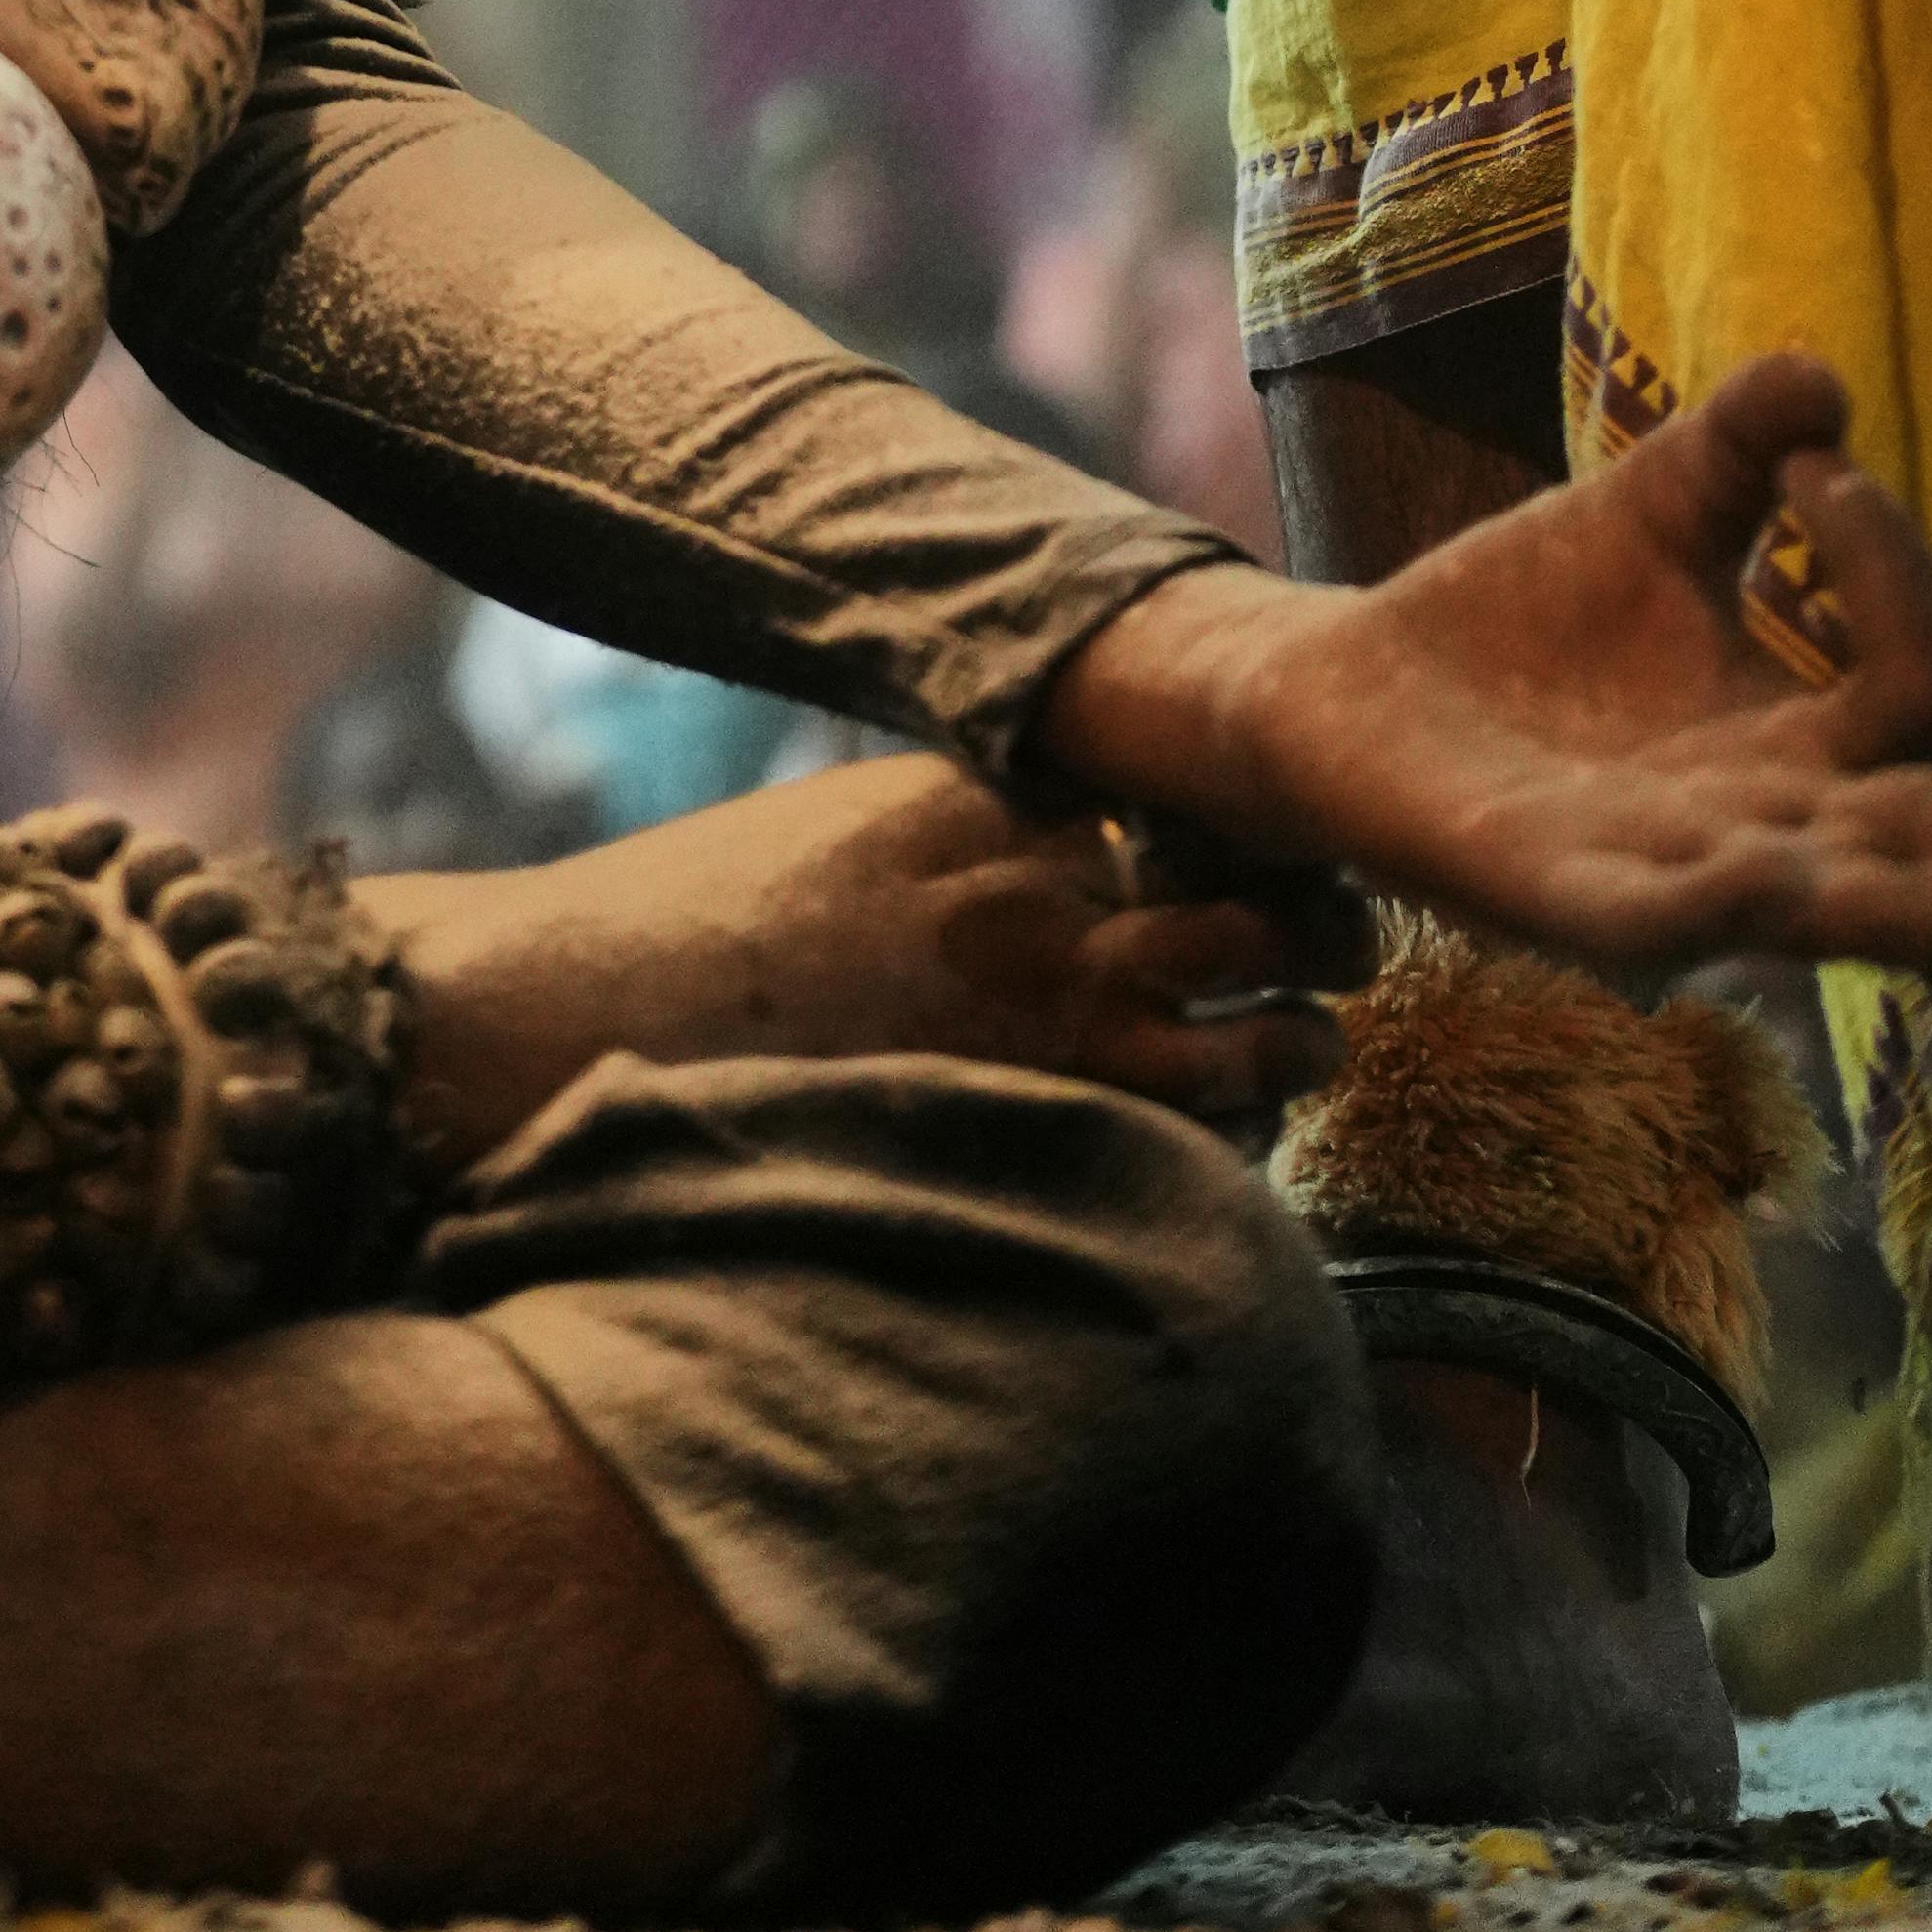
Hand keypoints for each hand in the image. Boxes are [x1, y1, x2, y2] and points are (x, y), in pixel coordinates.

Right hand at [373, 745, 1360, 1172]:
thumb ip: (957, 828)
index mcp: (985, 796)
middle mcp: (1037, 890)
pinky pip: (1197, 1140)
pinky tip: (1231, 1144)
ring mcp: (1044, 1010)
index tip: (1268, 833)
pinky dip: (1236, 1142)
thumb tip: (1053, 844)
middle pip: (1252, 893)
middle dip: (1316, 918)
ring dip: (1300, 1037)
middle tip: (1336, 938)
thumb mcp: (842, 827)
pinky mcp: (1037, 1123)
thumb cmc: (701, 921)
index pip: (1179, 787)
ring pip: (1257, 1023)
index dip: (1241, 816)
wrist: (595, 1008)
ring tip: (1309, 1044)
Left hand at [1049, 357, 1931, 987]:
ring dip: (1909, 904)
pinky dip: (1700, 903)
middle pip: (1918, 856)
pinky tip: (1744, 883)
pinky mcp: (1553, 900)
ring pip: (1813, 906)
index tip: (1815, 469)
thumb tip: (1826, 378)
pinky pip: (1647, 922)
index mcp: (1797, 748)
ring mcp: (1665, 882)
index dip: (1898, 573)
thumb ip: (1732, 450)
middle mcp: (1758, 832)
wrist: (1347, 682)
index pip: (1924, 698)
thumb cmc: (1522, 622)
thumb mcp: (1645, 517)